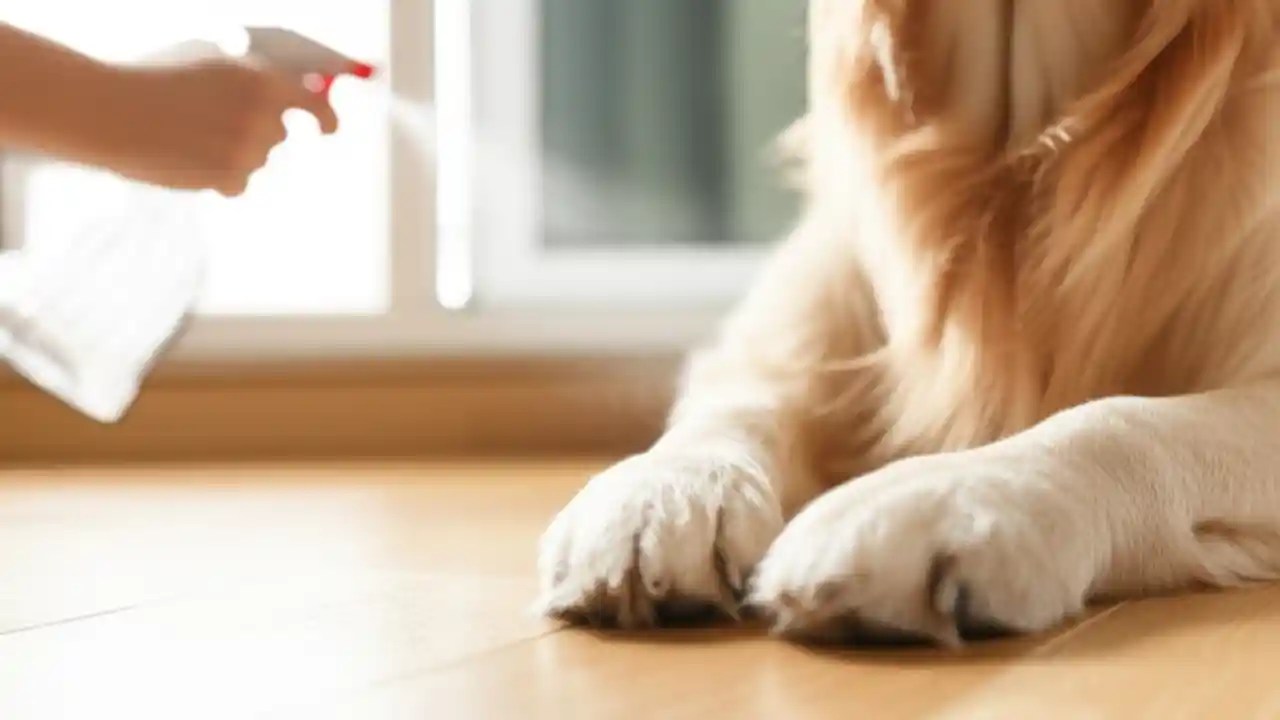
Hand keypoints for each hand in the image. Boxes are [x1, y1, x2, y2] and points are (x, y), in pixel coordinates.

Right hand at [96, 56, 338, 195]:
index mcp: (261, 79)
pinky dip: (218, 178)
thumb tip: (290, 100)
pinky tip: (187, 160)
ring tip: (187, 136)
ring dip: (230, 154)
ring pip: (255, 160)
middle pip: (278, 135)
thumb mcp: (210, 64)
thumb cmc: (154, 81)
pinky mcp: (229, 178)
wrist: (110, 111)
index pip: (314, 103)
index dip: (326, 117)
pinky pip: (238, 184)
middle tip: (213, 123)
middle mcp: (262, 115)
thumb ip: (253, 80)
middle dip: (254, 132)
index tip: (329, 130)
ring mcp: (248, 150)